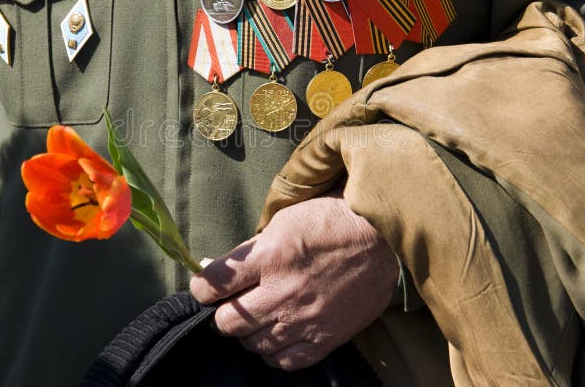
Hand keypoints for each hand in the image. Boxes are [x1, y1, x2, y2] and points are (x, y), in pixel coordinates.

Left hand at [189, 193, 397, 369]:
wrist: (382, 241)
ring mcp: (305, 320)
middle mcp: (283, 292)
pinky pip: (284, 362)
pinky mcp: (325, 339)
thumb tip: (213, 268)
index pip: (212, 285)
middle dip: (223, 313)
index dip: (202, 288)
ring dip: (248, 333)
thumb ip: (249, 250)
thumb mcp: (284, 221)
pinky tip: (277, 335)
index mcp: (270, 257)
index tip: (206, 287)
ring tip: (258, 316)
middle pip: (228, 323)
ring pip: (253, 345)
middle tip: (233, 303)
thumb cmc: (330, 222)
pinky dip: (273, 352)